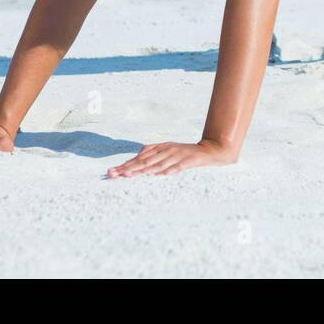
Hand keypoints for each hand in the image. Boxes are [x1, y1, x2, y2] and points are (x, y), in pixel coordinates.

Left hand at [106, 139, 235, 177]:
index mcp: (161, 148)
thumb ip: (155, 155)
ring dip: (143, 170)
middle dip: (129, 168)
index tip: (113, 171)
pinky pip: (175, 167)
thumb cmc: (186, 154)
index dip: (126, 164)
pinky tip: (157, 174)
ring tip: (130, 175)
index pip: (140, 157)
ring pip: (157, 164)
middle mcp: (167, 150)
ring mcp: (177, 155)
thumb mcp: (169, 152)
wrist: (209, 150)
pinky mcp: (188, 161)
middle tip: (115, 174)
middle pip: (145, 160)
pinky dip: (166, 171)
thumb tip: (140, 161)